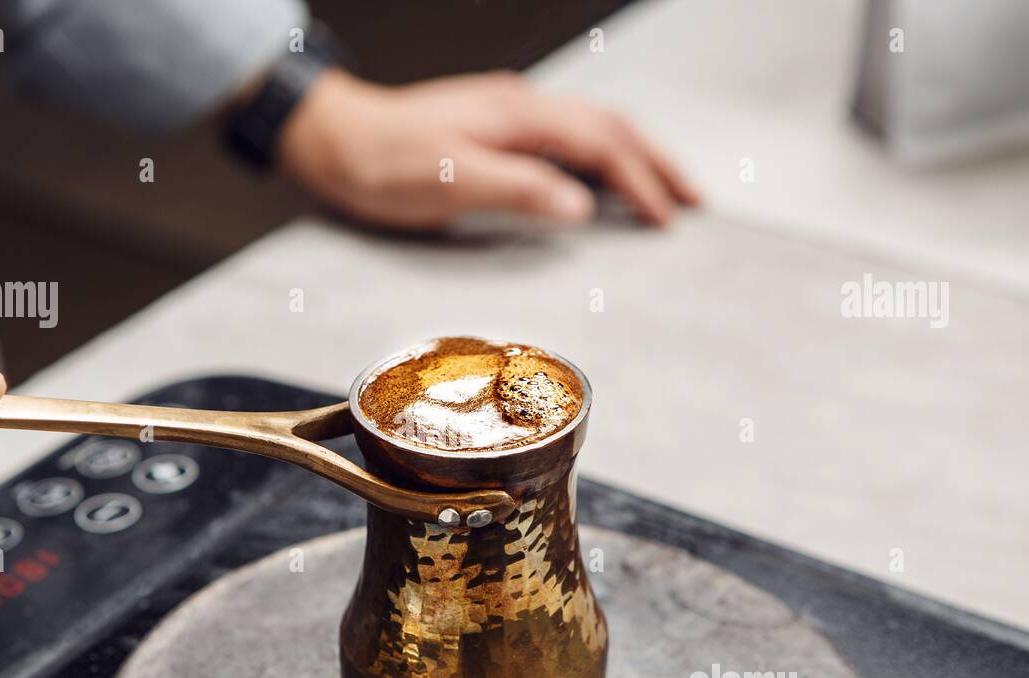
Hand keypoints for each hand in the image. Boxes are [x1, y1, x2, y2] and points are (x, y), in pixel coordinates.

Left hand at [277, 69, 699, 229]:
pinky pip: (567, 139)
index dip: (641, 180)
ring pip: (592, 129)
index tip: (669, 218)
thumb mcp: (448, 181)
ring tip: (664, 189)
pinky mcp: (497, 131)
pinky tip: (602, 182)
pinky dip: (600, 160)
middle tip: (693, 199)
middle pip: (610, 126)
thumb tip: (580, 207)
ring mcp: (510, 117)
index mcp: (519, 117)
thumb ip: (518, 190)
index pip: (601, 144)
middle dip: (657, 162)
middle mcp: (521, 108)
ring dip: (634, 158)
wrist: (335, 141)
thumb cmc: (381, 162)